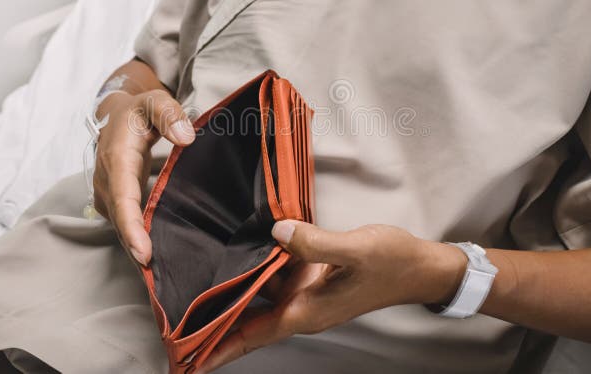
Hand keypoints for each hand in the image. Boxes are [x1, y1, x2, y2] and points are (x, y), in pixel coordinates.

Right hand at [92, 89, 194, 264]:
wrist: (115, 115)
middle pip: (122, 224)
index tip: (144, 254)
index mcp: (117, 159)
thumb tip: (186, 138)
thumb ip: (169, 114)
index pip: (123, 198)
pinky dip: (140, 242)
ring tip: (164, 280)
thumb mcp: (154, 101)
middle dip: (138, 252)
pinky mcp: (116, 202)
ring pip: (123, 229)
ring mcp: (109, 195)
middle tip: (162, 283)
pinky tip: (160, 262)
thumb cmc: (138, 110)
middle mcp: (107, 182)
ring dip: (139, 251)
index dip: (131, 228)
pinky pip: (127, 226)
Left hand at [200, 221, 466, 371]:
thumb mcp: (354, 250)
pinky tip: (234, 253)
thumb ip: (314, 242)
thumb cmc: (391, 263)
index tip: (185, 360)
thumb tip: (276, 230)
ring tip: (191, 283)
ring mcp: (304, 290)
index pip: (252, 335)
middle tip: (172, 318)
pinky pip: (272, 274)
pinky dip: (253, 268)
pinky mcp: (310, 274)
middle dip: (212, 321)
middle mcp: (300, 305)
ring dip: (230, 291)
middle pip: (247, 319)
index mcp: (306, 310)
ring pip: (257, 294)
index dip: (218, 348)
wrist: (419, 265)